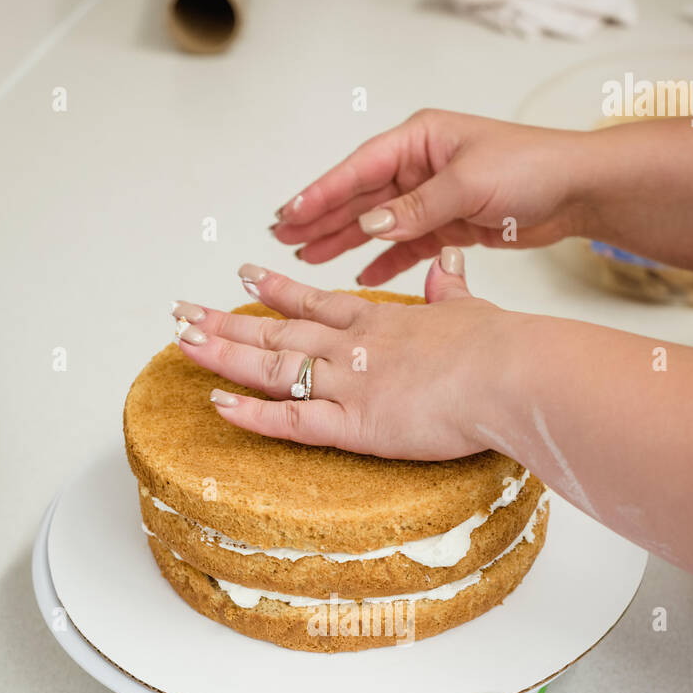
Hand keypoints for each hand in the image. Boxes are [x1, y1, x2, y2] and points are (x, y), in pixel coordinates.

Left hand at [173, 252, 508, 459]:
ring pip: (272, 367)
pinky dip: (253, 414)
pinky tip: (218, 404)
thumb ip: (449, 290)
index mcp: (380, 322)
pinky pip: (292, 421)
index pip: (315, 302)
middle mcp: (354, 347)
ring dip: (223, 355)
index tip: (243, 275)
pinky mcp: (356, 425)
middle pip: (277, 331)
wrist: (511, 372)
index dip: (275, 291)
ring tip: (180, 343)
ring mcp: (350, 384)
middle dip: (225, 322)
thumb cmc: (502, 347)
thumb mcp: (470, 307)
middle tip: (182, 312)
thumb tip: (444, 268)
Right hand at [270, 109, 585, 286]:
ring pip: (377, 224)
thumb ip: (417, 209)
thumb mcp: (468, 184)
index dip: (322, 193)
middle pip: (360, 197)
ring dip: (343, 241)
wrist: (577, 190)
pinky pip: (405, 246)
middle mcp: (421, 165)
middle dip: (322, 218)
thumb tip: (369, 227)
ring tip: (307, 259)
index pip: (360, 169)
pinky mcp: (449, 225)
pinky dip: (385, 263)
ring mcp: (433, 197)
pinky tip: (360, 278)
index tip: (290, 213)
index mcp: (421, 139)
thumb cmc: (531, 168)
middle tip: (283, 239)